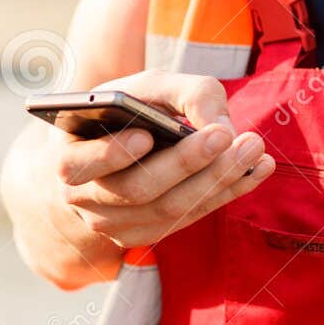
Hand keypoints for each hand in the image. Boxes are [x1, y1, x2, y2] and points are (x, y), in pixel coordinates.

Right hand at [53, 69, 274, 250]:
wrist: (105, 154)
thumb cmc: (124, 113)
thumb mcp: (144, 88)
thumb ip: (182, 92)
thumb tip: (220, 124)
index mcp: (67, 157)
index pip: (78, 164)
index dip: (112, 152)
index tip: (147, 133)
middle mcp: (83, 200)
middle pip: (138, 189)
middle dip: (187, 161)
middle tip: (228, 134)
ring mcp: (113, 225)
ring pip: (169, 211)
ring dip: (217, 179)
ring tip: (254, 149)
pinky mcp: (144, 236)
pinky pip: (189, 219)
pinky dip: (226, 194)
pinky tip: (256, 169)